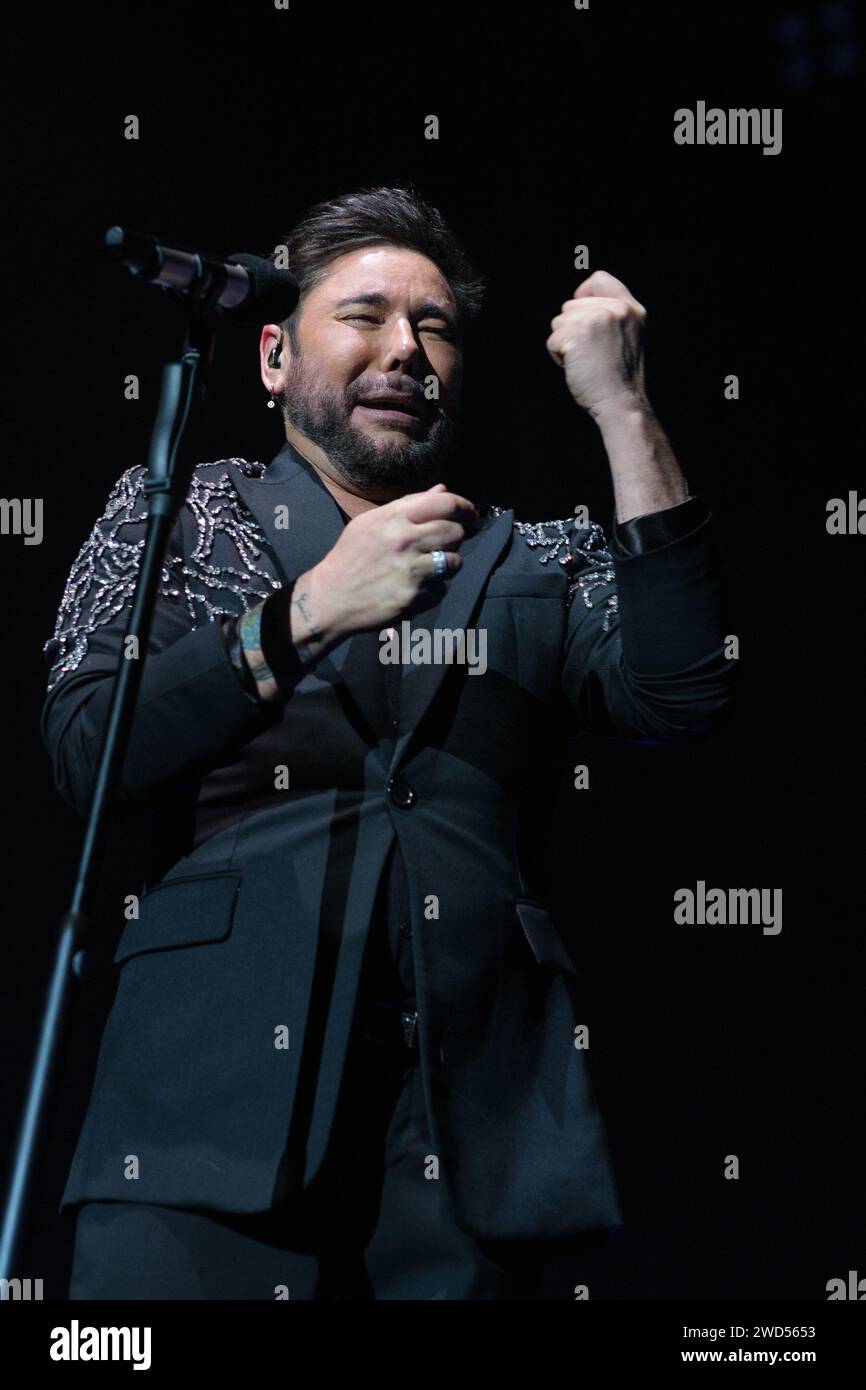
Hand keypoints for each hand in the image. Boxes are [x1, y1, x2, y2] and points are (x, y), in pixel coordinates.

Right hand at [299, 484, 479, 647]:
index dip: (466, 507)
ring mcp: (410, 571)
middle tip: (445, 543)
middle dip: (457, 537)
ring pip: (454, 562)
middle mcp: (404, 541)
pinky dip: (433, 590)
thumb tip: (443, 490)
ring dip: (447, 564)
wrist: (330, 598)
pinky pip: (441, 590)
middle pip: (455, 532)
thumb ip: (408, 505)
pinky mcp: (413, 598)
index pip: (445, 504)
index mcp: (394, 518)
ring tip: (428, 567)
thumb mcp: (372, 522)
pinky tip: (415, 588)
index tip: (472, 516)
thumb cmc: (351, 557)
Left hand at [546, 269, 649, 419]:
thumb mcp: (628, 339)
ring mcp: (597, 318)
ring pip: (559, 322)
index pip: (599, 279)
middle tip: (591, 355)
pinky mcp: (578, 333)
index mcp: (632, 309)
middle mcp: (616, 309)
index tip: (582, 317)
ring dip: (565, 344)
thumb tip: (575, 304)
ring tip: (586, 362)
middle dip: (572, 329)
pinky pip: (553, 341)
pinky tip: (577, 368)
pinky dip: (558, 357)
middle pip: (571, 305)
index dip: (584, 294)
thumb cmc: (620, 380)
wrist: (622, 403)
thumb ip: (611, 318)